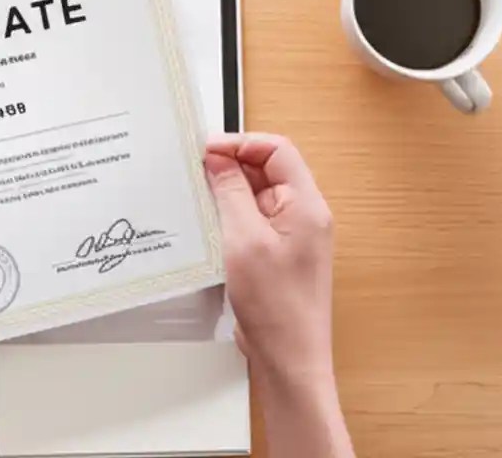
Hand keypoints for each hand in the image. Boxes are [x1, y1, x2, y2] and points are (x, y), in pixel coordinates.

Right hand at [204, 134, 333, 380]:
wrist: (288, 356)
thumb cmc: (276, 306)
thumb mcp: (244, 239)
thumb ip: (231, 193)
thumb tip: (218, 160)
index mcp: (306, 205)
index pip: (277, 151)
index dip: (241, 144)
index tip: (206, 150)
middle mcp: (303, 216)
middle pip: (267, 171)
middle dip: (230, 166)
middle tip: (194, 171)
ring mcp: (291, 236)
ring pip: (256, 196)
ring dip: (227, 193)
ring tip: (197, 198)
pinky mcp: (276, 254)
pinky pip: (252, 221)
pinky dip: (229, 216)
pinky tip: (207, 225)